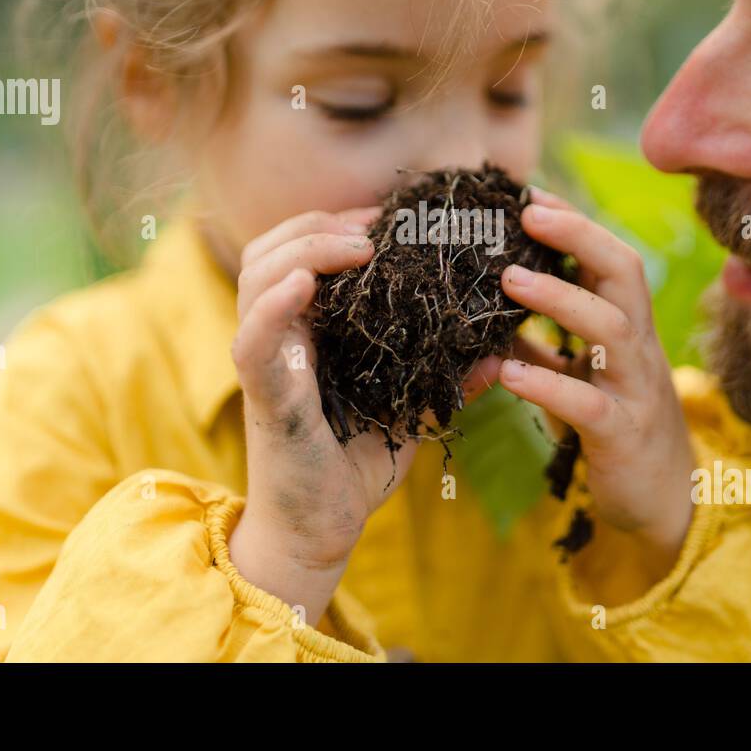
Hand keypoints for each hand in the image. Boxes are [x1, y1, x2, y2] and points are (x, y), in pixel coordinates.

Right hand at [228, 206, 499, 623]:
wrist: (321, 533)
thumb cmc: (355, 466)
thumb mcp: (408, 409)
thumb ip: (444, 376)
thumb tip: (497, 350)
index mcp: (306, 331)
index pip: (302, 252)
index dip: (338, 224)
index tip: (389, 218)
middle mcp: (279, 338)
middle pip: (271, 250)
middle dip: (319, 224)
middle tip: (374, 225)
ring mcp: (267, 364)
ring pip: (257, 278)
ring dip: (305, 249)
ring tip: (357, 246)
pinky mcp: (265, 397)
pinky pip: (253, 342)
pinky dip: (272, 307)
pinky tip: (305, 284)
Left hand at [496, 187, 696, 573]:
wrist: (667, 502)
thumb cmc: (617, 426)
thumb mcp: (581, 375)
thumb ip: (543, 343)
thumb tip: (488, 309)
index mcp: (627, 327)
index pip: (610, 258)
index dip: (575, 224)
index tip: (530, 195)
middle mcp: (638, 348)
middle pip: (623, 274)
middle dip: (579, 237)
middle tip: (527, 214)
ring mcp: (635, 389)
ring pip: (611, 329)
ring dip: (560, 299)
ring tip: (508, 280)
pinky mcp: (623, 435)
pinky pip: (588, 405)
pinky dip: (546, 385)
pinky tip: (507, 373)